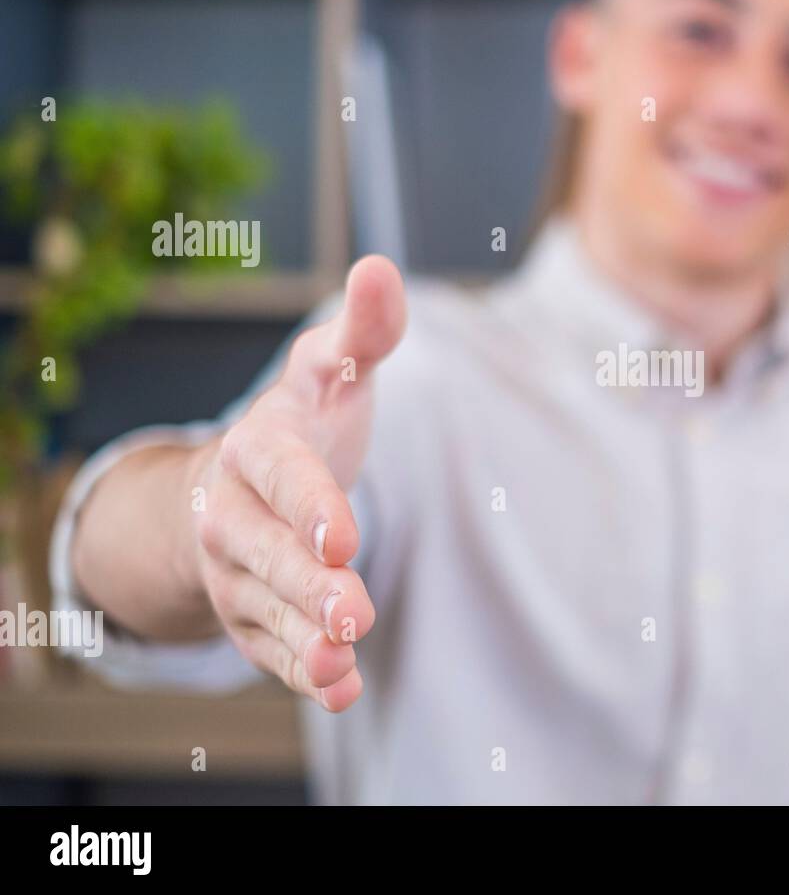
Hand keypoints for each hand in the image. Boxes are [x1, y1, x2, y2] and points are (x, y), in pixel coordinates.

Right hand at [189, 255, 406, 710]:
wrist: (241, 486)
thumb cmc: (304, 422)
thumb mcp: (331, 372)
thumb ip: (363, 332)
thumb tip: (382, 268)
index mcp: (256, 451)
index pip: (280, 478)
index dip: (308, 506)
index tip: (343, 536)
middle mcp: (234, 517)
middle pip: (265, 555)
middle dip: (305, 584)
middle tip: (354, 612)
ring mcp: (239, 573)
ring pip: (267, 611)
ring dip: (303, 640)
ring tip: (342, 663)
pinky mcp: (254, 618)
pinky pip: (273, 652)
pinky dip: (303, 675)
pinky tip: (341, 691)